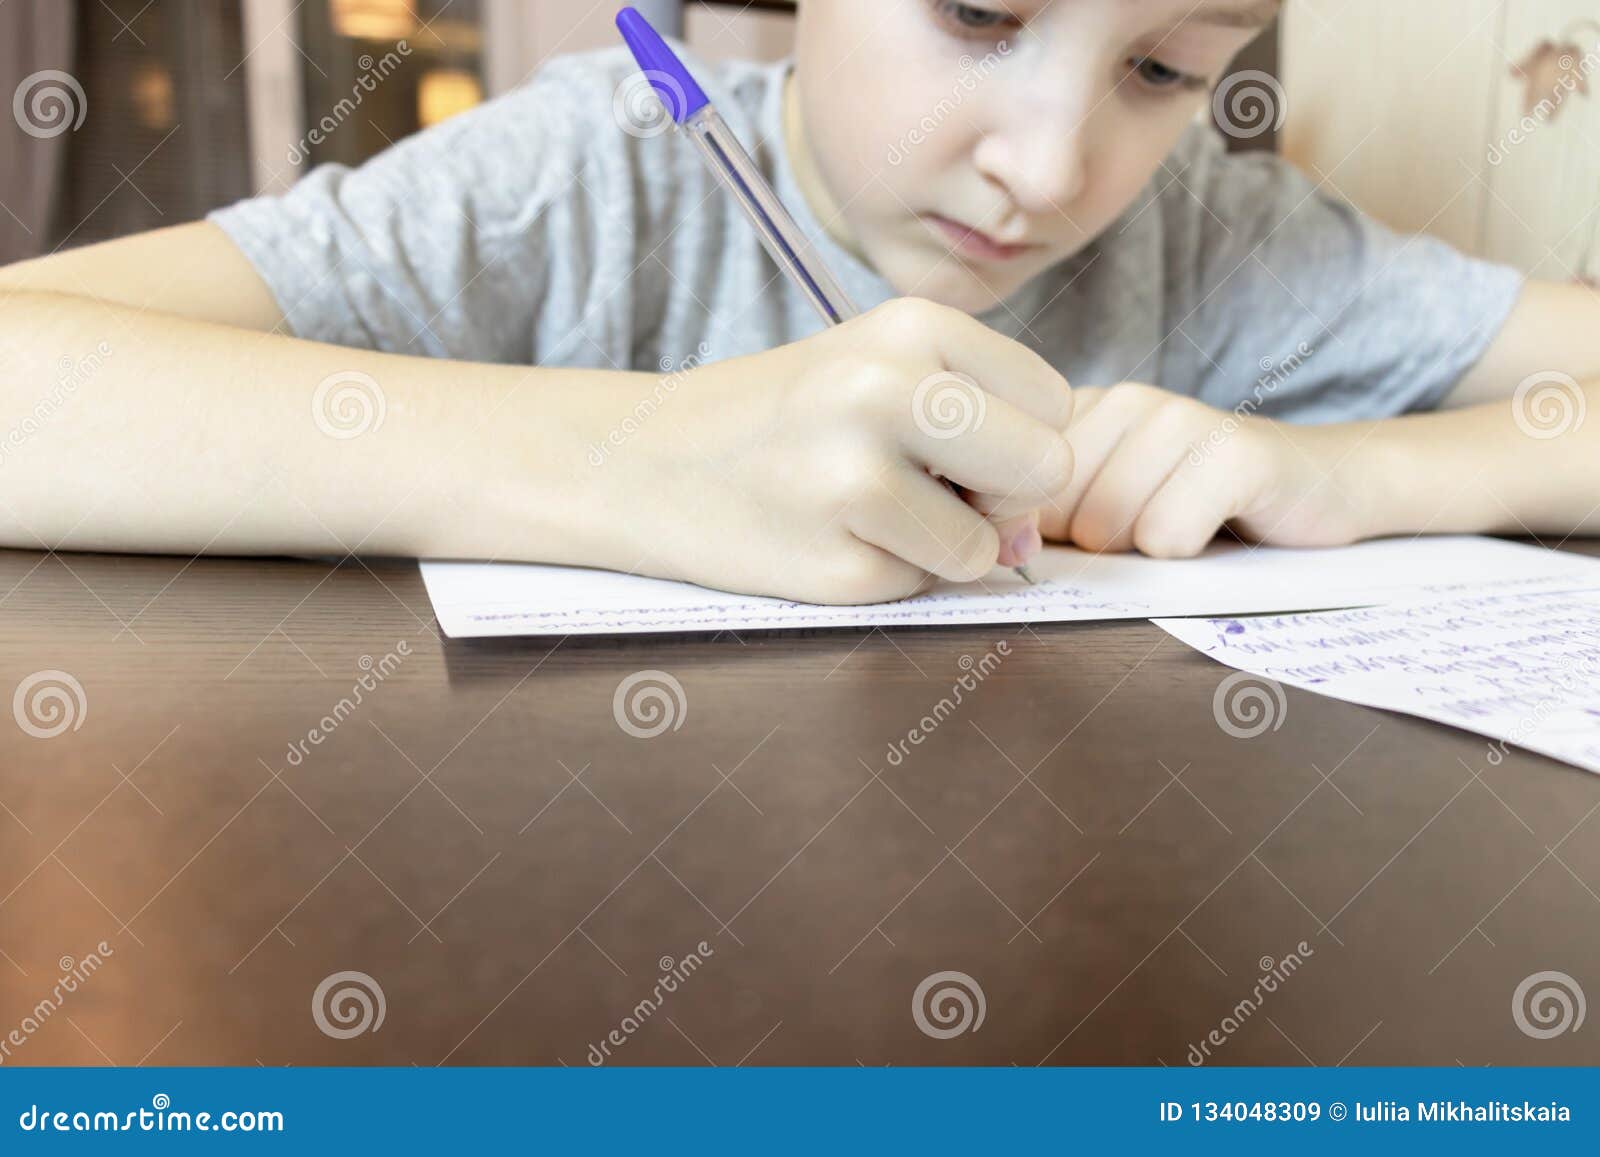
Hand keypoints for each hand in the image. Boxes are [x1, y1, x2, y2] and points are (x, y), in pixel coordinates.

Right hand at [608, 298, 1074, 602]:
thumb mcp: (883, 374)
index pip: (1055, 404)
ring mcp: (854, 478)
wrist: (645, 461)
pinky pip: (918, 588)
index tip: (954, 442)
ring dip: (940, 546)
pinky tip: (825, 537)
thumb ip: (979, 434)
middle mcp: (886, 389)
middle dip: (1004, 497)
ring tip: (863, 509)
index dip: (1018, 437)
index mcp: (912, 324)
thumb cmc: (785, 417)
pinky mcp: (831, 560)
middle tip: (932, 488)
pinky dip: (884, 575)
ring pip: (985, 547)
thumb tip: (1025, 547)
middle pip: (1045, 469)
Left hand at [1039, 383, 1370, 556]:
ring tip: (1185, 520)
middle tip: (1152, 527)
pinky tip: (1216, 524)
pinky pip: (1165, 534)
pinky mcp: (1232, 451)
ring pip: (1105, 526)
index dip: (1038, 533)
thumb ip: (1047, 515)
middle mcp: (1123, 400)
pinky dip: (1187, 551)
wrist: (1320, 488)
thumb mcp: (1107, 507)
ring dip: (1146, 549)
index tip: (1086, 535)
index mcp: (1083, 410)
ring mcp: (1179, 417)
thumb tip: (991, 542)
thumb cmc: (1202, 508)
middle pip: (1058, 514)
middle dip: (1098, 546)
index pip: (1012, 487)